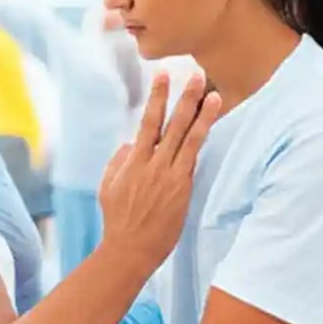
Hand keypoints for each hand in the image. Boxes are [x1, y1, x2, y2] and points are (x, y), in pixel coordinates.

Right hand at [97, 72, 221, 262]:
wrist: (129, 249)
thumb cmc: (118, 221)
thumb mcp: (108, 187)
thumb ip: (118, 162)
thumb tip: (131, 144)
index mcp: (133, 161)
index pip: (148, 121)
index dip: (157, 97)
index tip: (162, 75)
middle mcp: (152, 164)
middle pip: (171, 123)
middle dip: (184, 97)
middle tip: (195, 74)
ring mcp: (169, 176)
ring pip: (188, 138)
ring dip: (202, 114)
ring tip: (214, 94)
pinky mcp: (182, 189)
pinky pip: (194, 158)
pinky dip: (202, 139)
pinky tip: (211, 125)